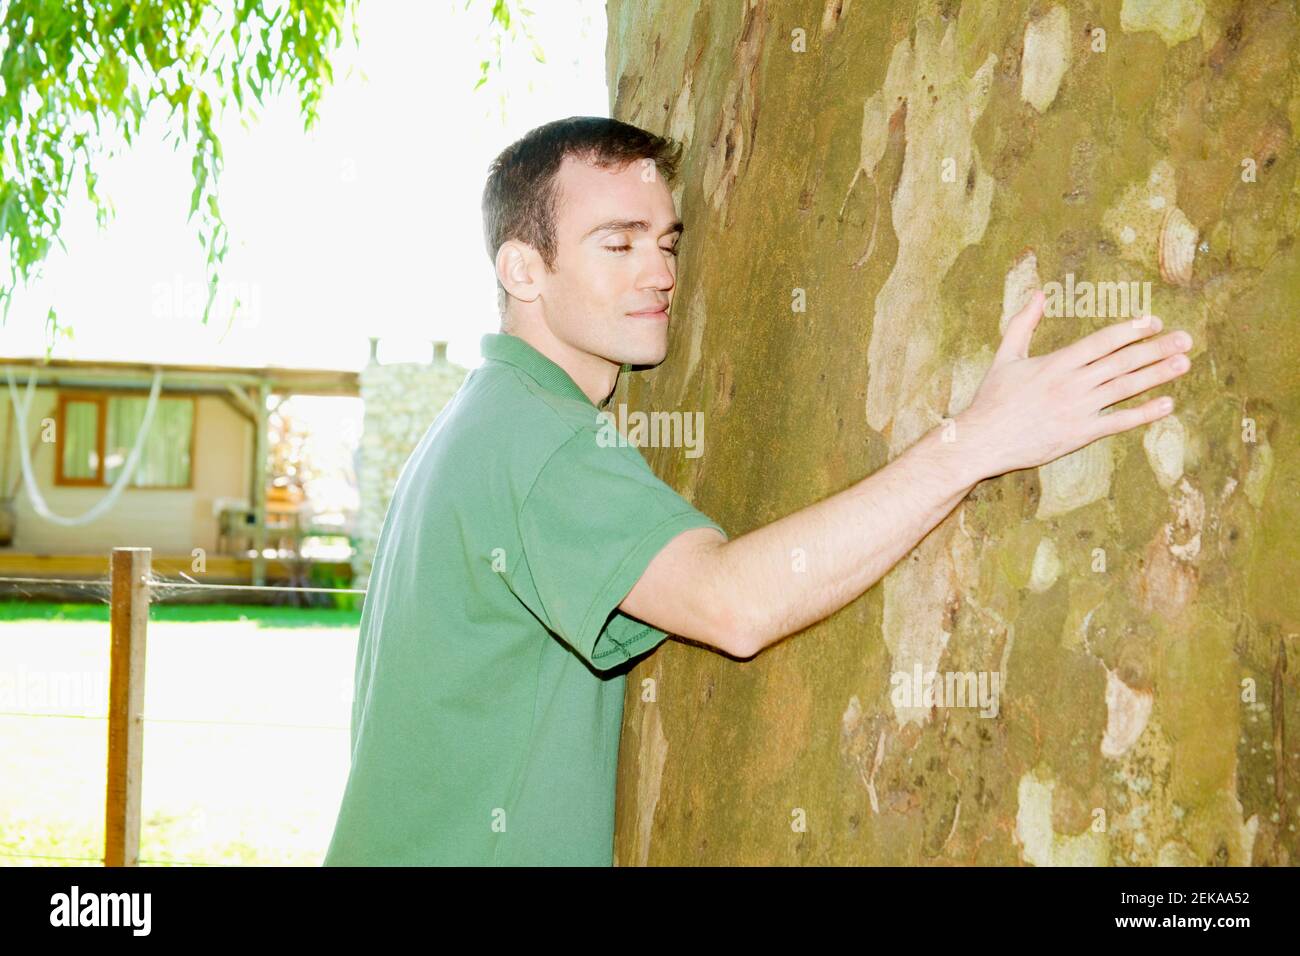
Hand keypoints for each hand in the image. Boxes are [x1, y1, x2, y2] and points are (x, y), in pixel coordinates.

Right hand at [955, 290, 1192, 480]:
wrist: (982, 439)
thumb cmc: (991, 399)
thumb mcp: (1005, 356)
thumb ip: (1023, 324)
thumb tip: (1037, 294)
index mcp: (1056, 362)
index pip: (1102, 341)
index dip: (1131, 330)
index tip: (1154, 322)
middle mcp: (1072, 383)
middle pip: (1122, 361)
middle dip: (1156, 348)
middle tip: (1185, 339)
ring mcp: (1078, 409)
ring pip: (1125, 388)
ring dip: (1157, 375)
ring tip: (1184, 363)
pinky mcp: (1079, 434)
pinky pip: (1118, 422)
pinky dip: (1144, 413)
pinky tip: (1167, 404)